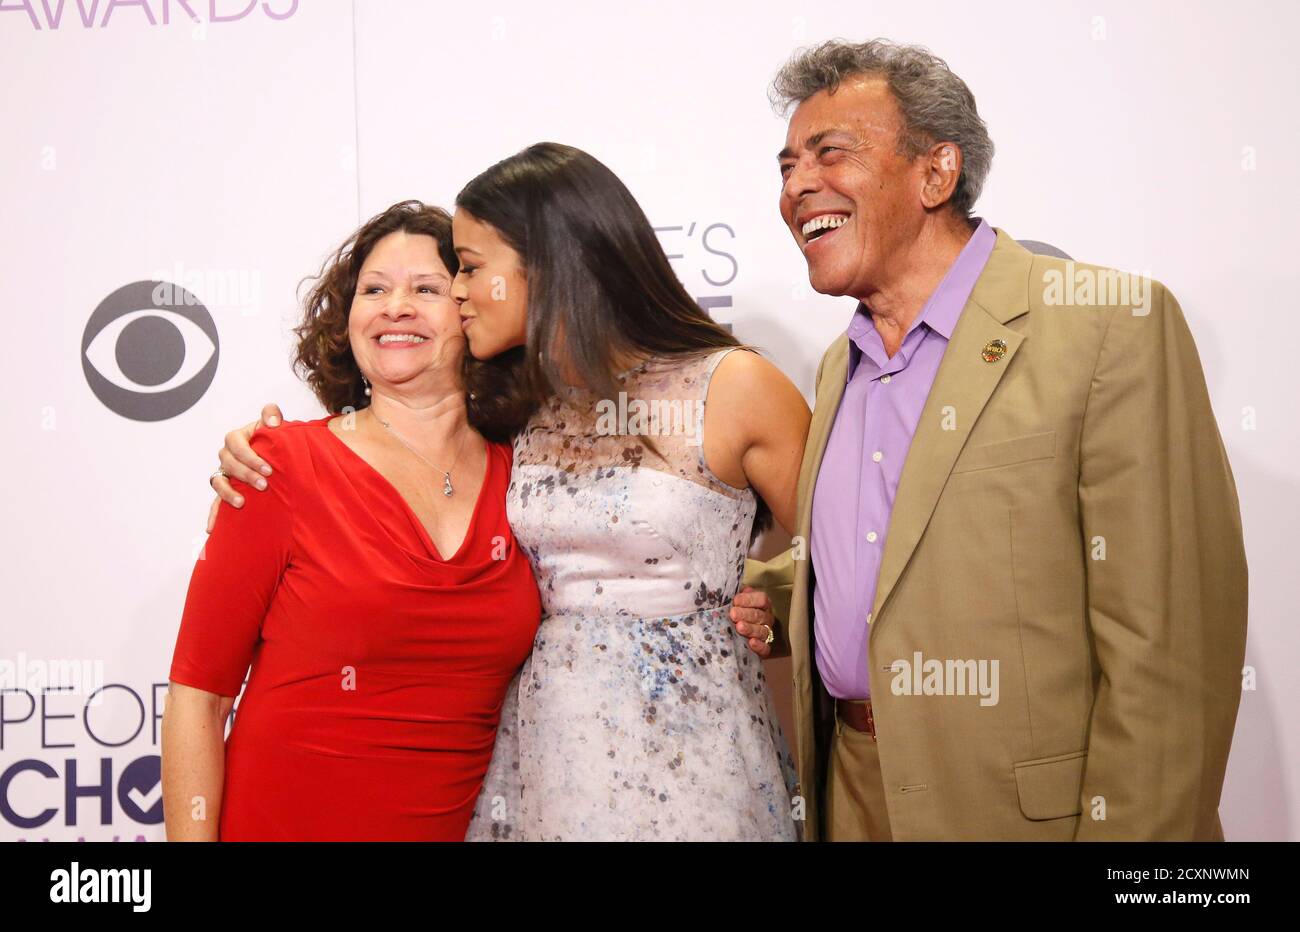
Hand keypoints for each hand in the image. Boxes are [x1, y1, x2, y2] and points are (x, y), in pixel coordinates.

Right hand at [205, 403, 284, 532]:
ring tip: (242, 503)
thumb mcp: (274, 426)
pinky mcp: (226, 490)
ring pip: (218, 482)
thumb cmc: (273, 439)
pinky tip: (211, 528)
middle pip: (228, 464)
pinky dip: (214, 514)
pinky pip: (215, 502)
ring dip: (228, 493)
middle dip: (245, 475)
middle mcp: (227, 455)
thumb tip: (272, 421)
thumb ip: (272, 416)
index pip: (236, 444)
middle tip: (264, 485)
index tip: (268, 468)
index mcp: (237, 438)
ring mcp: (224, 473)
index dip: (249, 456)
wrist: (275, 456)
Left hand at [729, 586, 775, 658]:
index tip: (735, 601)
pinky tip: (751, 642)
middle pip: (760, 615)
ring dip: (751, 629)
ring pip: (763, 631)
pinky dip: (759, 646)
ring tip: (739, 627)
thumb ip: (734, 595)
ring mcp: (766, 633)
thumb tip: (728, 590)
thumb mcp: (733, 602)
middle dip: (746, 614)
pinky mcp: (763, 648)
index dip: (749, 599)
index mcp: (761, 605)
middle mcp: (766, 618)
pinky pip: (765, 648)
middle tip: (733, 614)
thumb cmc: (733, 613)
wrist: (731, 635)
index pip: (761, 599)